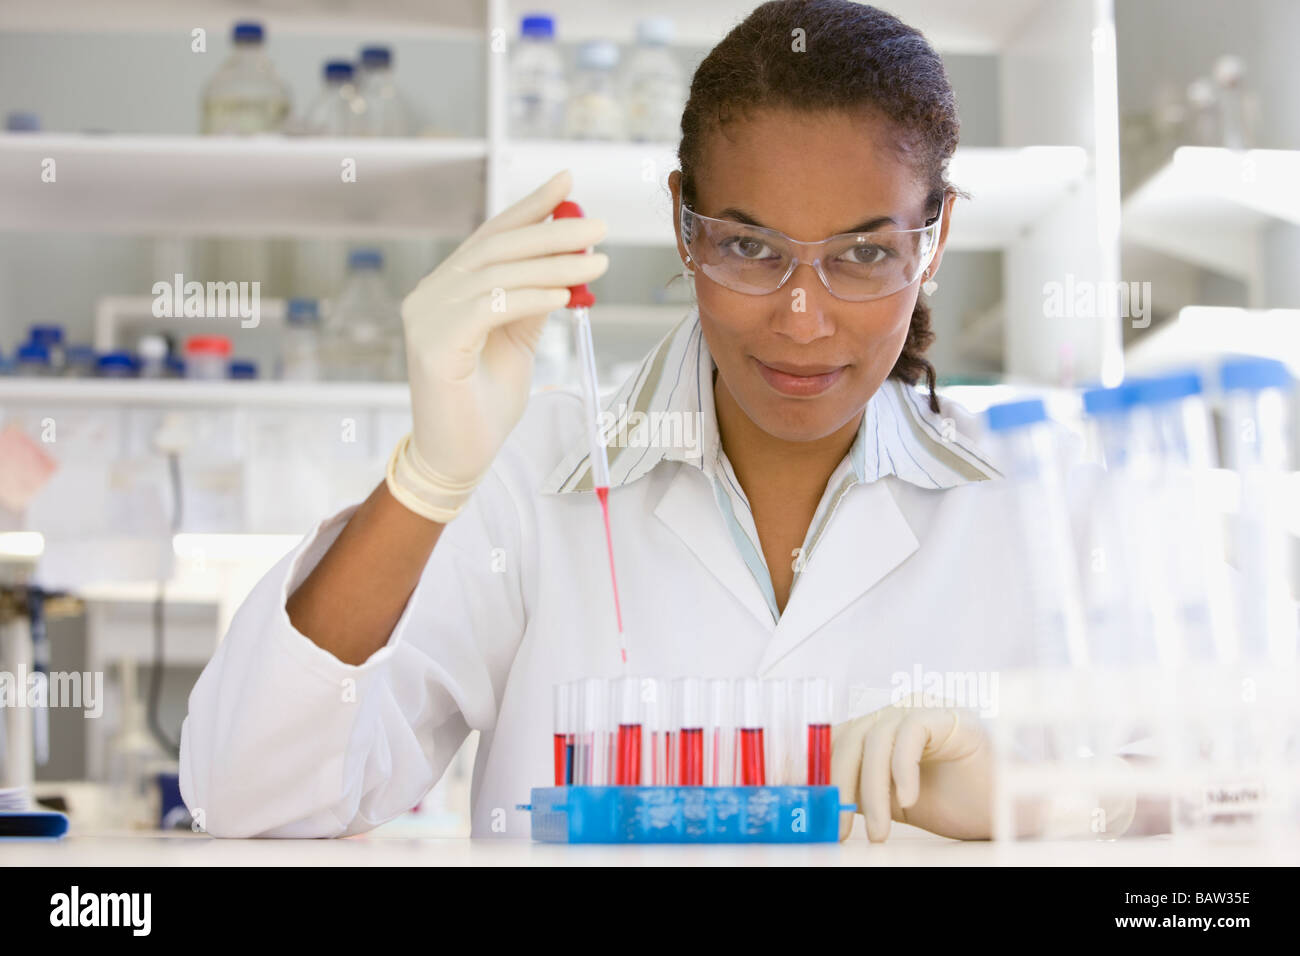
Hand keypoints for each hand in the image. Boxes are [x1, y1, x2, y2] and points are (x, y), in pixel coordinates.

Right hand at [386, 168, 608, 521]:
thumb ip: (531, 300)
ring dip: (552, 265)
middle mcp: (429, 295)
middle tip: (599, 227)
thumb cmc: (486, 401)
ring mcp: (425, 318)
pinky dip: (530, 296)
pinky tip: (566, 294)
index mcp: (446, 288)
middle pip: (496, 249)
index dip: (529, 208)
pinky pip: (489, 308)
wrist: (459, 457)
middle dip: (551, 232)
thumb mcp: (517, 341)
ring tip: (598, 261)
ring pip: (497, 275)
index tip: (567, 183)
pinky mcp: (433, 344)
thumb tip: (567, 262)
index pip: (491, 236)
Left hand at [831, 694, 992, 841]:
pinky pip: (910, 733)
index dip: (816, 767)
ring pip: (876, 739)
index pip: (835, 738)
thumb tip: (818, 807)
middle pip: (850, 738)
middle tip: (840, 828)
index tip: (807, 804)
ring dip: (872, 790)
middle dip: (839, 786)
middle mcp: (895, 714)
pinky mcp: (947, 716)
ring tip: (880, 832)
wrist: (1008, 809)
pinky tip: (908, 800)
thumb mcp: (892, 802)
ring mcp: (921, 710)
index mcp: (878, 730)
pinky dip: (902, 769)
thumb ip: (860, 794)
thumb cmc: (954, 803)